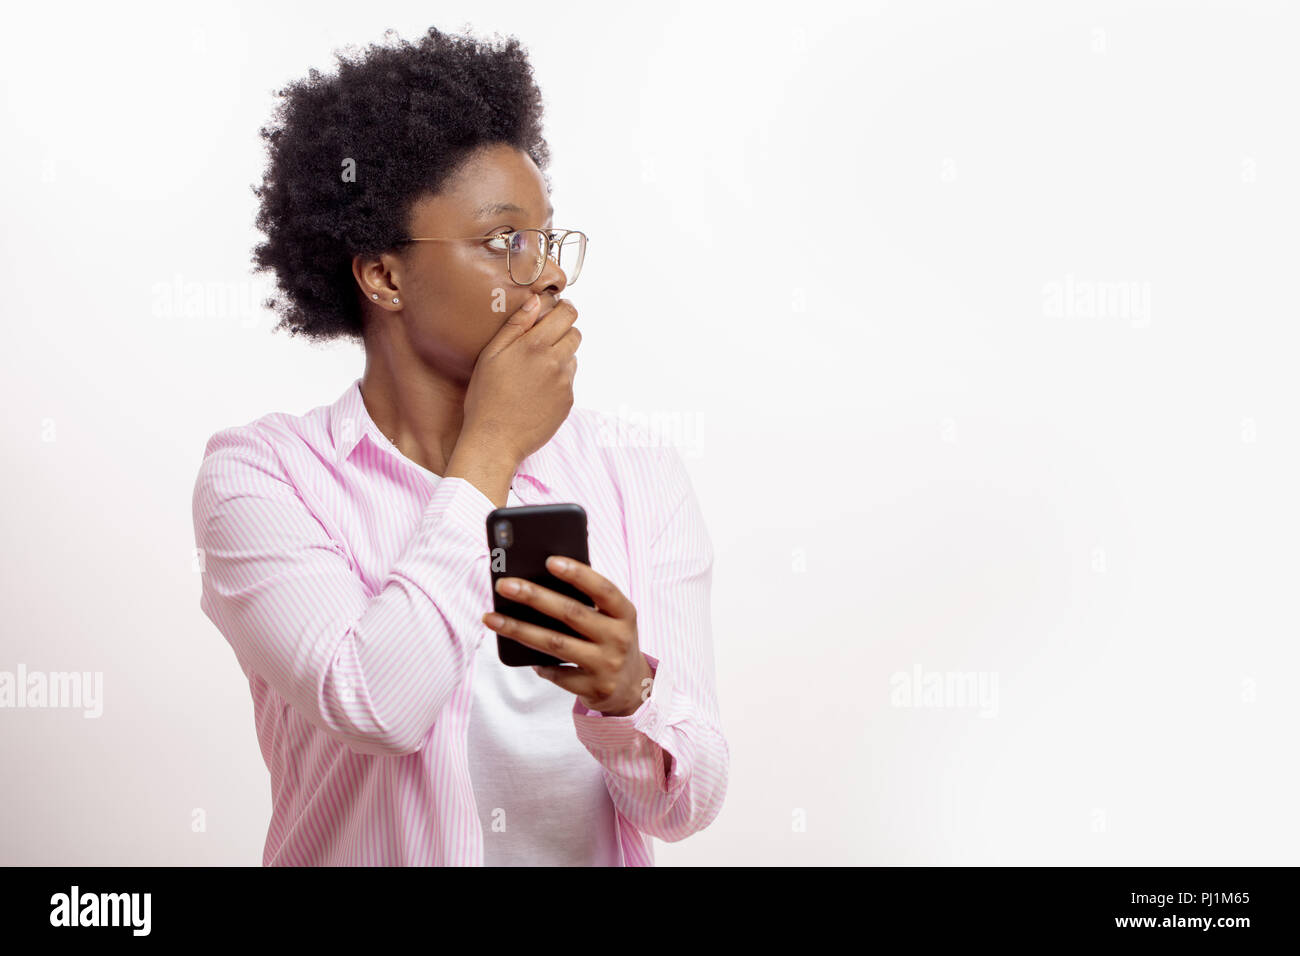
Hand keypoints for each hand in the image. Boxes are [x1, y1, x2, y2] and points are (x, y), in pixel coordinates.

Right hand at [462, 293, 580, 462]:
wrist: (494, 440)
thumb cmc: (486, 398)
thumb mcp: (491, 355)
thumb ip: (516, 325)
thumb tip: (536, 301)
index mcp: (535, 346)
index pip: (567, 314)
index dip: (563, 309)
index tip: (555, 313)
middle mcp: (555, 362)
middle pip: (575, 334)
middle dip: (562, 333)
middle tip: (540, 343)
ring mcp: (564, 383)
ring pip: (572, 357)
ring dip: (560, 357)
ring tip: (533, 371)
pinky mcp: (568, 402)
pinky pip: (569, 381)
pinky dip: (558, 380)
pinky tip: (536, 390)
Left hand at [481, 555, 654, 716]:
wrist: (633, 689)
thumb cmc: (611, 641)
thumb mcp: (612, 619)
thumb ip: (588, 603)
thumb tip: (537, 582)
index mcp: (625, 614)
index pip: (602, 589)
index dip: (578, 574)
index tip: (549, 561)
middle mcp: (619, 638)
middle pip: (571, 613)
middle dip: (534, 597)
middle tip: (504, 585)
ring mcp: (607, 665)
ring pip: (555, 644)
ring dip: (519, 630)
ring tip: (491, 618)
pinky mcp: (594, 688)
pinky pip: (555, 673)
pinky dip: (537, 663)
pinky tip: (519, 652)